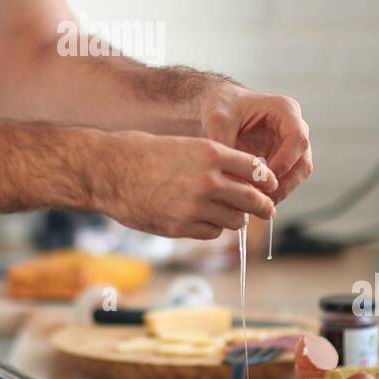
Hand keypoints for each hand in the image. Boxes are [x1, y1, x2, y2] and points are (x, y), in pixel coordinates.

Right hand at [97, 131, 277, 239]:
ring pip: (234, 220)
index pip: (256, 170)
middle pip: (252, 199)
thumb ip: (216, 163)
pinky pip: (211, 232)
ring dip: (234, 218)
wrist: (108, 171)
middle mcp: (207, 180)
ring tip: (228, 213)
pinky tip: (202, 219)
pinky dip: (212, 228)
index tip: (270, 186)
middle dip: (263, 206)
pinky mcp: (180, 227)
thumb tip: (247, 181)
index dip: (267, 180)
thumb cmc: (145, 153)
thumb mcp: (185, 146)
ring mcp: (194, 206)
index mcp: (210, 153)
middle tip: (267, 210)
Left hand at [199, 82, 312, 203]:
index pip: (297, 139)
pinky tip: (255, 199)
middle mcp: (294, 126)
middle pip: (303, 161)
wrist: (219, 105)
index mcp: (285, 109)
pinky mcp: (284, 157)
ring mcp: (291, 143)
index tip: (264, 178)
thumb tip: (229, 178)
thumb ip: (224, 145)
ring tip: (258, 203)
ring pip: (298, 173)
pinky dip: (275, 190)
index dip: (285, 161)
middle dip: (285, 183)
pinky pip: (287, 178)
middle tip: (263, 199)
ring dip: (282, 190)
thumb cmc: (221, 105)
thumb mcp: (218, 119)